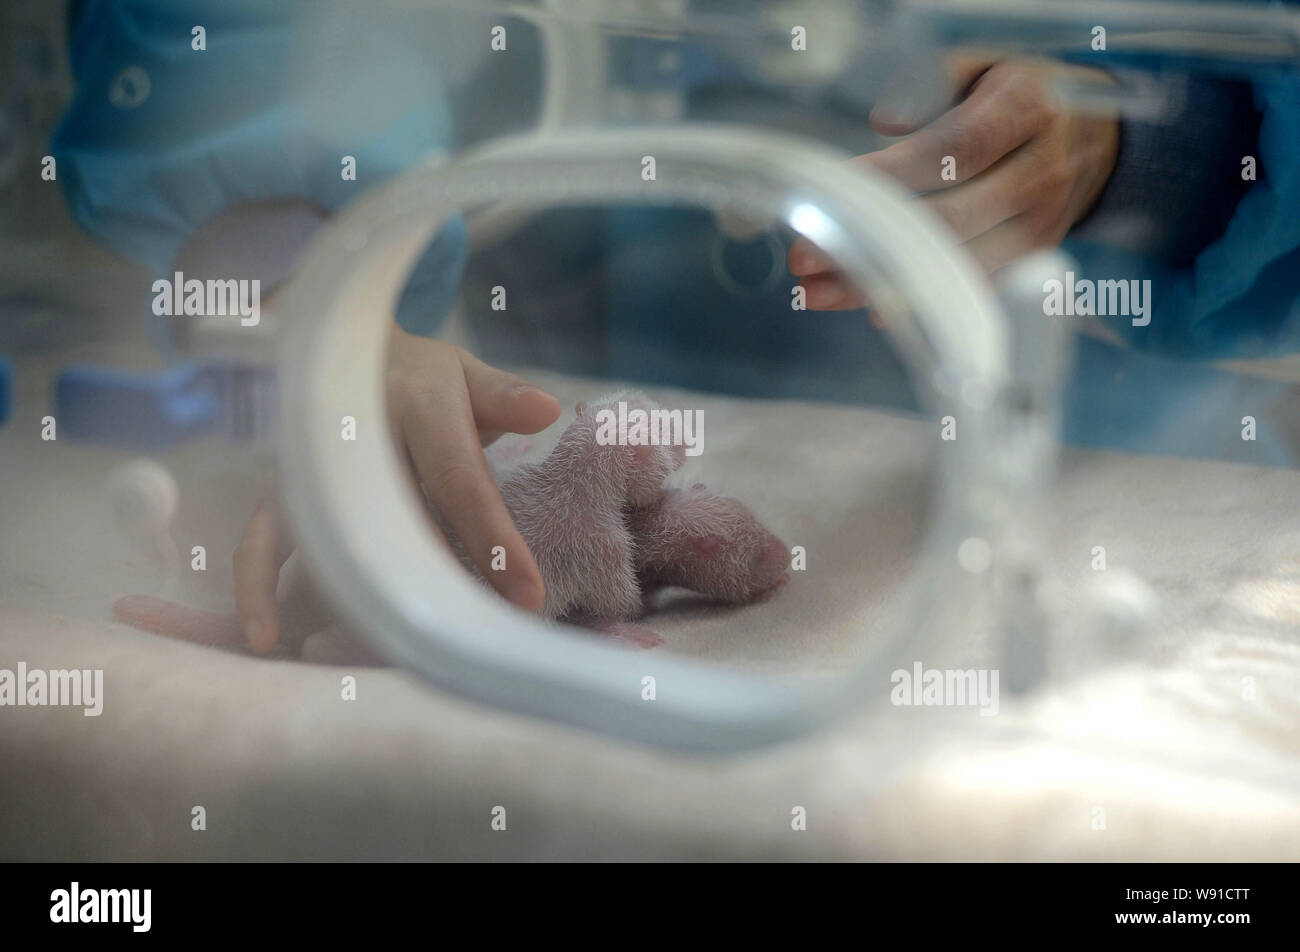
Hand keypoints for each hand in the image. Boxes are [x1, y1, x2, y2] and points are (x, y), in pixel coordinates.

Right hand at [234, 327, 561, 653]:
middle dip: (430, 586)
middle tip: (464, 643)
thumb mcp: (465, 376)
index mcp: (417, 406)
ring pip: (329, 541)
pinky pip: (258, 542)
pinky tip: (264, 640)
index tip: (528, 593)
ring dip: (353, 601)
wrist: (343, 353)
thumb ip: (503, 398)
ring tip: (380, 655)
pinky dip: (255, 589)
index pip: (460, 484)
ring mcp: (311, 466)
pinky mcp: (276, 491)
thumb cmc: (419, 378)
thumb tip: (548, 408)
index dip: (493, 541)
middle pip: (394, 523)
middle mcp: (358, 437)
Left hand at [789, 57, 1119, 306]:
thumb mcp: (983, 68)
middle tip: (802, 258)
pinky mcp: (1034, 260)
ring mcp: (1042, 223)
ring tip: (816, 293)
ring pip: (956, 264)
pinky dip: (922, 302)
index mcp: (1027, 111)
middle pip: (950, 218)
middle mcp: (1041, 172)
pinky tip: (870, 309)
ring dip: (882, 284)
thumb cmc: (1018, 98)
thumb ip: (930, 84)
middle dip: (872, 242)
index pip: (954, 151)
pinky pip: (972, 288)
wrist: (1100, 138)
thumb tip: (885, 124)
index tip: (834, 192)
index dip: (891, 176)